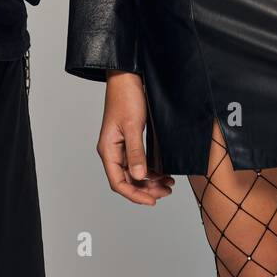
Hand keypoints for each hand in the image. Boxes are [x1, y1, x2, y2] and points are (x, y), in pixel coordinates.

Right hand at [97, 72, 174, 204]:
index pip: (118, 182)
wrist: (127, 76)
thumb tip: (139, 176)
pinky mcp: (129, 140)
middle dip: (146, 189)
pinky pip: (138, 161)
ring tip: (168, 184)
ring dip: (150, 180)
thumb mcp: (133, 126)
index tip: (152, 200)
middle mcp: (112, 151)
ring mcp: (120, 146)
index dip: (135, 195)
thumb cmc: (126, 97)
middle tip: (166, 191)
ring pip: (134, 172)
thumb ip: (135, 152)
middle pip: (127, 180)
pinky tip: (163, 171)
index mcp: (108, 149)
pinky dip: (151, 169)